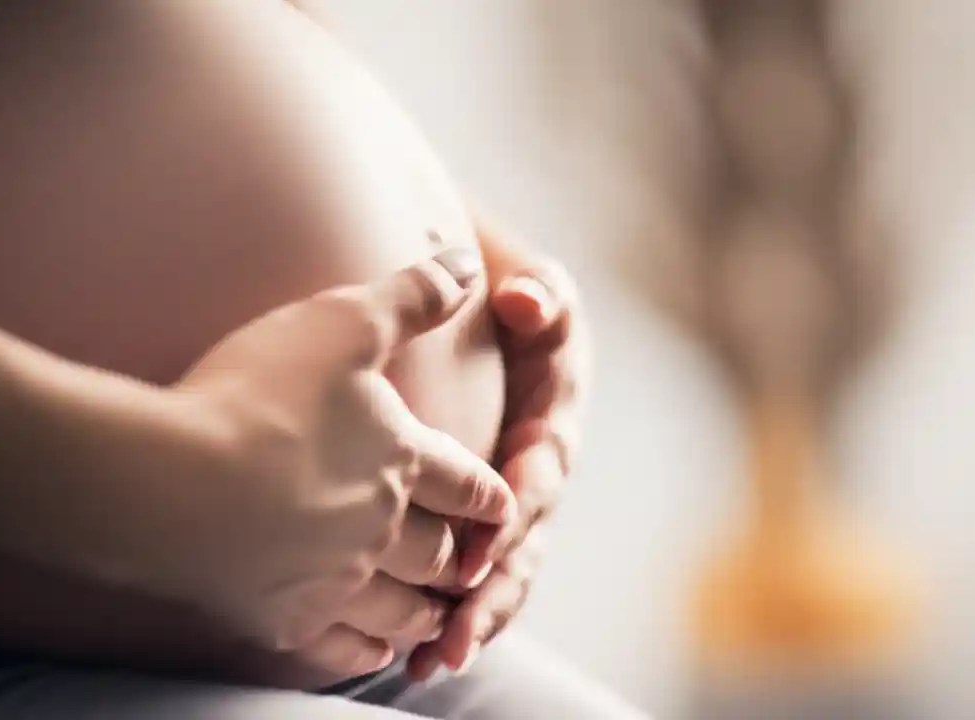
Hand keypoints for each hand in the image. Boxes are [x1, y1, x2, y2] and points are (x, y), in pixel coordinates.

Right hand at [157, 247, 515, 683]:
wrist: (172, 483)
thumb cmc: (258, 394)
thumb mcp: (343, 322)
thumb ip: (412, 295)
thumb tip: (471, 263)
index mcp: (402, 461)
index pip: (467, 485)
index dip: (490, 495)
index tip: (507, 507)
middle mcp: (380, 529)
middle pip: (440, 555)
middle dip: (460, 559)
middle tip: (469, 566)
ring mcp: (334, 581)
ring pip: (403, 610)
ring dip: (425, 611)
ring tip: (432, 615)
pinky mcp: (283, 618)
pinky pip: (344, 650)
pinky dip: (369, 654)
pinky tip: (374, 655)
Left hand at [408, 227, 589, 678]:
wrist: (495, 308)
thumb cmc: (511, 296)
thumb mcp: (535, 288)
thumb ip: (541, 296)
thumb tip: (524, 301)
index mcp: (555, 422)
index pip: (539, 474)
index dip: (514, 508)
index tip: (480, 547)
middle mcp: (539, 473)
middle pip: (524, 543)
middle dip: (492, 588)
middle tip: (455, 631)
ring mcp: (512, 502)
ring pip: (502, 572)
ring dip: (474, 617)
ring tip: (436, 660)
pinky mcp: (483, 520)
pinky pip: (475, 576)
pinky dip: (453, 616)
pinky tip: (418, 658)